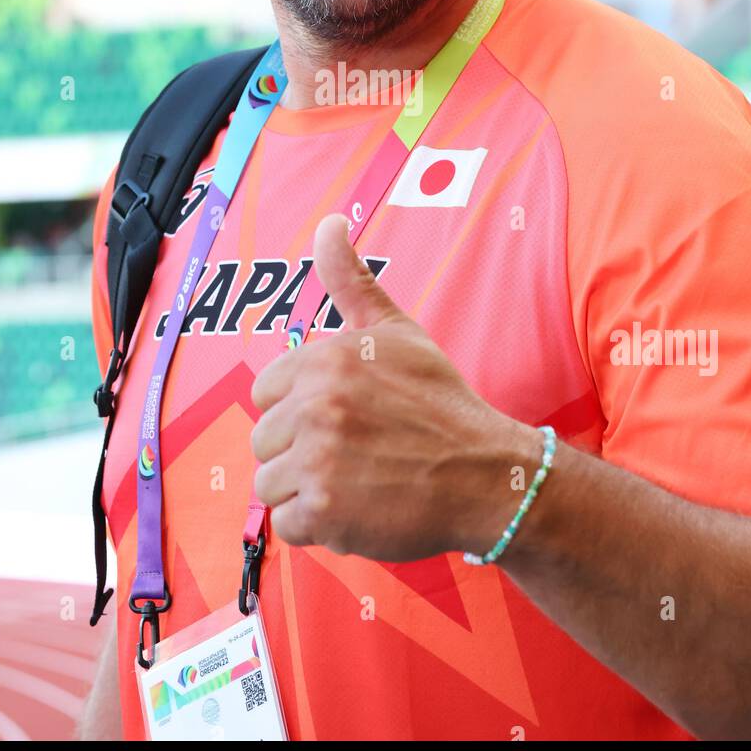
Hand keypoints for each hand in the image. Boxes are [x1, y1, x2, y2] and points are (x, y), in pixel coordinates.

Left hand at [250, 213, 525, 559]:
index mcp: (324, 358)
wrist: (486, 473)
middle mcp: (315, 403)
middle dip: (302, 453)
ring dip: (308, 491)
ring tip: (358, 480)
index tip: (346, 417)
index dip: (301, 409)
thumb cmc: (438, 403)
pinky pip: (289, 526)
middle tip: (358, 453)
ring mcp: (318, 458)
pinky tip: (358, 509)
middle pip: (264, 440)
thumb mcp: (395, 331)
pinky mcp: (325, 510)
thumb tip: (328, 222)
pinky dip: (319, 528)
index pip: (266, 392)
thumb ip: (351, 279)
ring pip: (271, 485)